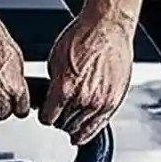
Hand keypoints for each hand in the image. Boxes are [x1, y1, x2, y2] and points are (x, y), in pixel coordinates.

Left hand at [40, 10, 135, 145]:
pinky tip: (83, 133)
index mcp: (64, 88)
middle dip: (60, 119)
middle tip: (61, 113)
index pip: (48, 118)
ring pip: (80, 128)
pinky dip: (89, 132)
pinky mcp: (114, 101)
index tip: (47, 114)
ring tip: (73, 119)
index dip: (45, 115)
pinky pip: (99, 126)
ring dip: (74, 125)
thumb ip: (54, 84)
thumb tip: (50, 97)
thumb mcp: (56, 60)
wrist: (107, 27)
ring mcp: (100, 101)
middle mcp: (83, 98)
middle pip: (64, 124)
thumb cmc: (83, 37)